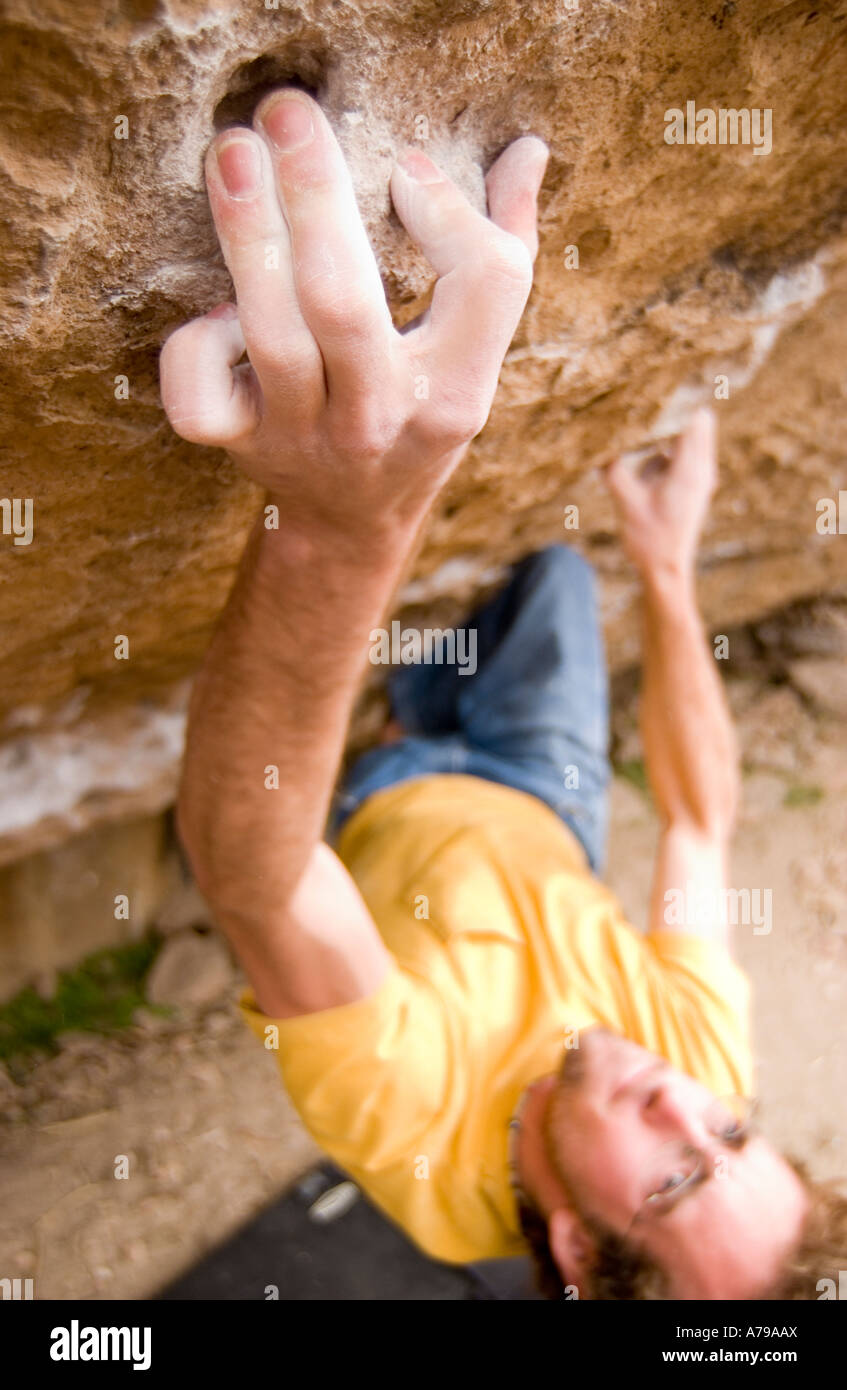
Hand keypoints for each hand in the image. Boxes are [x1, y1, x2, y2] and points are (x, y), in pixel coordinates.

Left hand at [160, 88, 547, 538]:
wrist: (352, 521)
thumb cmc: (415, 413)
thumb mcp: (473, 355)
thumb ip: (500, 256)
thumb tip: (527, 150)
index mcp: (458, 391)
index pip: (480, 285)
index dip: (448, 210)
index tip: (406, 167)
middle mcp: (382, 419)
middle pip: (345, 303)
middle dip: (313, 199)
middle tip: (287, 112)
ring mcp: (306, 437)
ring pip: (271, 336)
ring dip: (246, 236)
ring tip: (231, 153)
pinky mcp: (242, 445)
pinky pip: (199, 397)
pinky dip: (192, 344)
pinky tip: (214, 303)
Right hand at [606, 408, 717, 578]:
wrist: (666, 571)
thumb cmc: (649, 540)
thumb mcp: (625, 502)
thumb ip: (613, 469)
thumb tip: (597, 443)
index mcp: (690, 469)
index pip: (696, 418)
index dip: (680, 400)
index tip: (657, 390)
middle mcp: (702, 470)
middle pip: (698, 422)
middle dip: (675, 411)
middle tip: (647, 399)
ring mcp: (701, 479)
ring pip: (691, 439)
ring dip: (669, 431)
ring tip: (641, 425)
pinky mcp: (694, 487)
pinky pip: (685, 456)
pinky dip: (669, 450)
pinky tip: (646, 457)